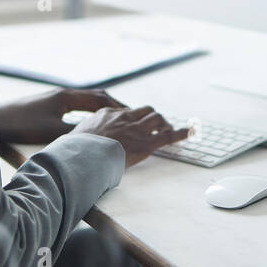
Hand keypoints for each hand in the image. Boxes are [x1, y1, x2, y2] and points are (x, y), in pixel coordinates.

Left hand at [0, 88, 127, 144]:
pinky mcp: (47, 107)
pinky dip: (87, 114)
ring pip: (85, 103)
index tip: (132, 115)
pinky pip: (74, 108)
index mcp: (67, 97)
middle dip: (113, 106)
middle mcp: (63, 94)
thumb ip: (77, 133)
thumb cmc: (23, 125)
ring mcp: (55, 99)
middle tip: (129, 117)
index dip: (118, 106)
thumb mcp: (53, 131)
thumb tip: (99, 138)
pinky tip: (89, 125)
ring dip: (101, 110)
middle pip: (95, 97)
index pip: (100, 98)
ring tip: (115, 121)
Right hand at [70, 105, 188, 167]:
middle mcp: (123, 117)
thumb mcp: (74, 138)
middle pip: (144, 111)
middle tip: (156, 125)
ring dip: (164, 123)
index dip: (132, 119)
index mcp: (106, 115)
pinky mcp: (145, 143)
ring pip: (156, 118)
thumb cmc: (75, 151)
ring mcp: (136, 129)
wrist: (83, 156)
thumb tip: (75, 146)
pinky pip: (167, 135)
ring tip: (169, 129)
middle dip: (152, 117)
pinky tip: (191, 132)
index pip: (124, 112)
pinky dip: (181, 133)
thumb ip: (82, 138)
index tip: (134, 124)